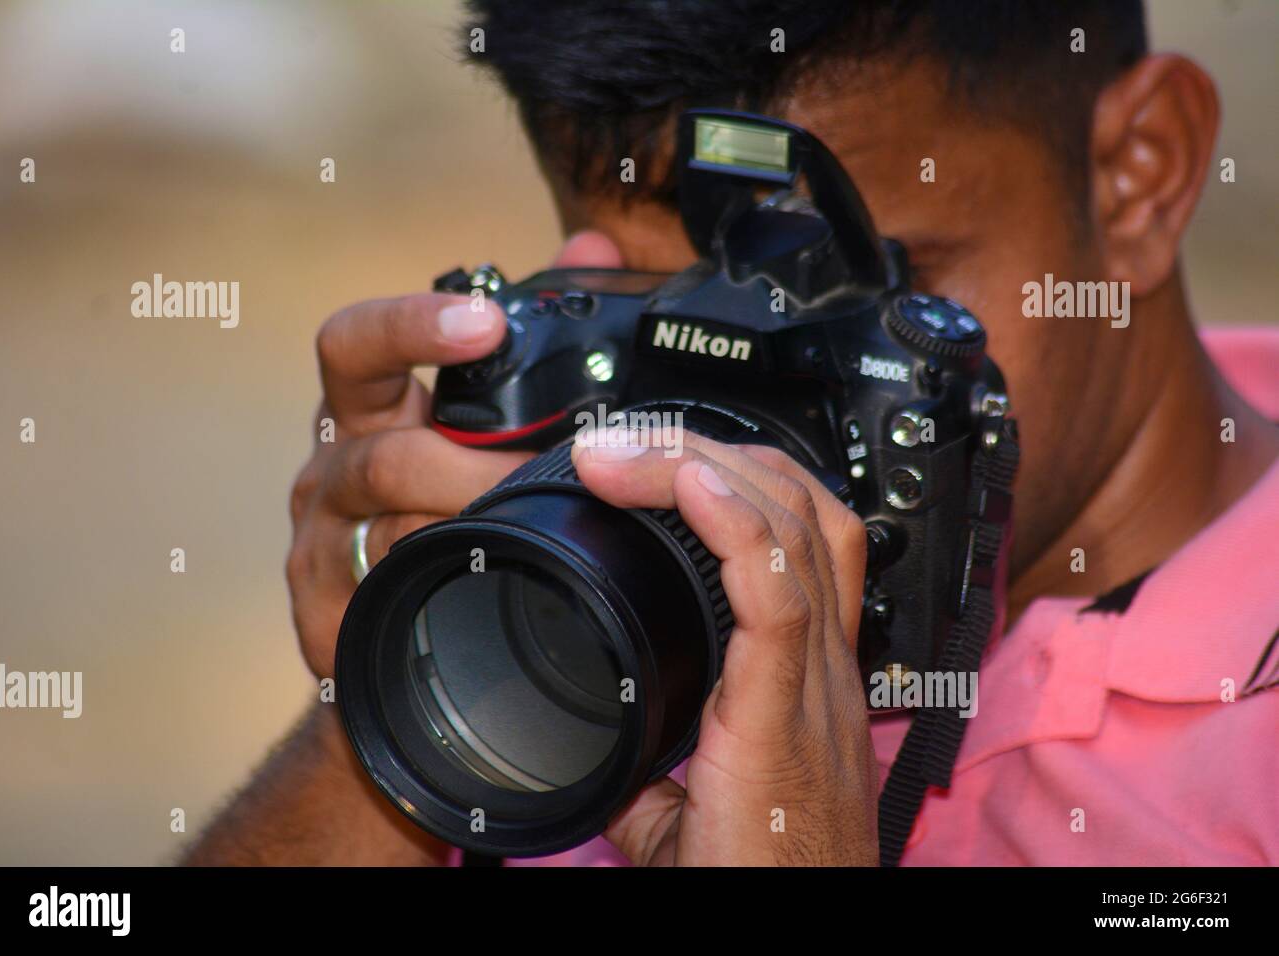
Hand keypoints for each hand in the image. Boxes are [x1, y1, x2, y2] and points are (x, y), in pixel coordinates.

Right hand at [286, 232, 622, 677]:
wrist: (407, 625)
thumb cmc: (446, 498)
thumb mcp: (482, 408)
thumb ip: (536, 326)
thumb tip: (590, 245)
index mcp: (368, 406)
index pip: (355, 345)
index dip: (411, 325)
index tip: (486, 321)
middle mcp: (332, 464)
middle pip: (380, 452)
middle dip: (476, 462)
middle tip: (548, 472)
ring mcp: (321, 538)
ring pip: (389, 524)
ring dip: (472, 522)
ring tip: (541, 528)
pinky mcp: (323, 609)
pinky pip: (383, 592)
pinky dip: (439, 586)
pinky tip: (488, 587)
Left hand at [572, 429, 878, 865]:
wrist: (790, 928)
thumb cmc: (760, 876)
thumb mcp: (690, 806)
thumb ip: (657, 765)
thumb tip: (610, 745)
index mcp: (802, 670)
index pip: (800, 535)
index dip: (737, 477)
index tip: (653, 459)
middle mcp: (822, 659)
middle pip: (799, 506)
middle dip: (710, 448)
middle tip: (622, 439)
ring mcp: (814, 679)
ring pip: (792, 525)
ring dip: (701, 465)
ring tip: (625, 448)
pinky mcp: (785, 711)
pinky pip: (777, 592)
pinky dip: (732, 522)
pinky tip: (685, 482)